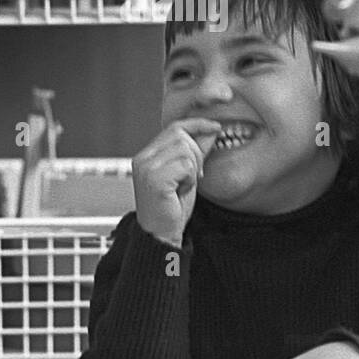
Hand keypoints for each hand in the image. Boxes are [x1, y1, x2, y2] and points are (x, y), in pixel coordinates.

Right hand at [131, 118, 220, 246]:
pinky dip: (190, 178)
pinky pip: (185, 165)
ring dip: (193, 168)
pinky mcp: (154, 179)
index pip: (174, 127)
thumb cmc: (172, 206)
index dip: (197, 124)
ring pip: (184, 149)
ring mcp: (146, 168)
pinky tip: (181, 191)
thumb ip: (195, 152)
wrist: (161, 234)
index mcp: (146, 155)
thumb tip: (211, 130)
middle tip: (195, 176)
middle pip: (180, 135)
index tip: (216, 126)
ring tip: (185, 185)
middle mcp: (142, 158)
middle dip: (196, 153)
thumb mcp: (186, 174)